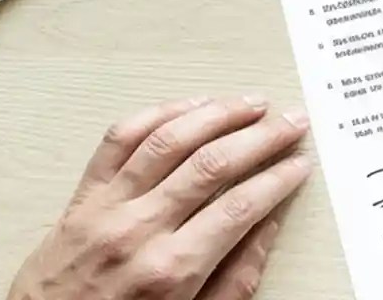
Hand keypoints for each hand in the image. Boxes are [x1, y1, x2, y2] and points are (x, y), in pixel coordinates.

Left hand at [7, 95, 312, 299]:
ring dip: (217, 113)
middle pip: (212, 163)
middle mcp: (138, 231)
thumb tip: (267, 228)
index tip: (299, 164)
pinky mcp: (82, 197)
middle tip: (291, 121)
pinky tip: (188, 106)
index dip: (278, 179)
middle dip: (262, 136)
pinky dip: (156, 114)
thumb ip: (235, 280)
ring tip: (250, 103)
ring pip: (169, 140)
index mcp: (172, 271)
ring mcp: (106, 208)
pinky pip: (119, 140)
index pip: (240, 205)